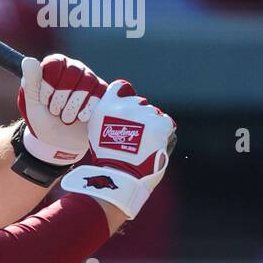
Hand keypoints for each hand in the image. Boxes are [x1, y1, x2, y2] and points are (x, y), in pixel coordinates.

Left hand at [17, 54, 105, 165]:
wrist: (63, 143)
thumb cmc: (45, 122)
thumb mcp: (33, 105)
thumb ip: (31, 83)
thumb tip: (29, 60)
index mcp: (53, 67)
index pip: (54, 63)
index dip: (48, 84)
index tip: (43, 100)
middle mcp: (72, 68)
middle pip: (73, 71)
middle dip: (62, 95)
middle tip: (55, 111)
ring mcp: (89, 79)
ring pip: (88, 81)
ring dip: (74, 104)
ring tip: (66, 118)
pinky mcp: (102, 92)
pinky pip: (100, 93)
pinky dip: (88, 108)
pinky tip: (80, 118)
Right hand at [60, 80, 175, 218]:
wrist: (121, 175)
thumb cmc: (107, 157)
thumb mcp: (95, 130)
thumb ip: (106, 114)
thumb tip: (118, 107)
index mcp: (106, 106)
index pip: (121, 87)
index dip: (124, 98)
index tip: (123, 113)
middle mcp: (125, 106)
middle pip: (139, 102)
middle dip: (138, 116)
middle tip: (132, 136)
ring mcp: (144, 115)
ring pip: (153, 113)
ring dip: (151, 125)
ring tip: (143, 144)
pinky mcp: (160, 125)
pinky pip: (166, 123)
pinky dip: (163, 133)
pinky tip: (153, 144)